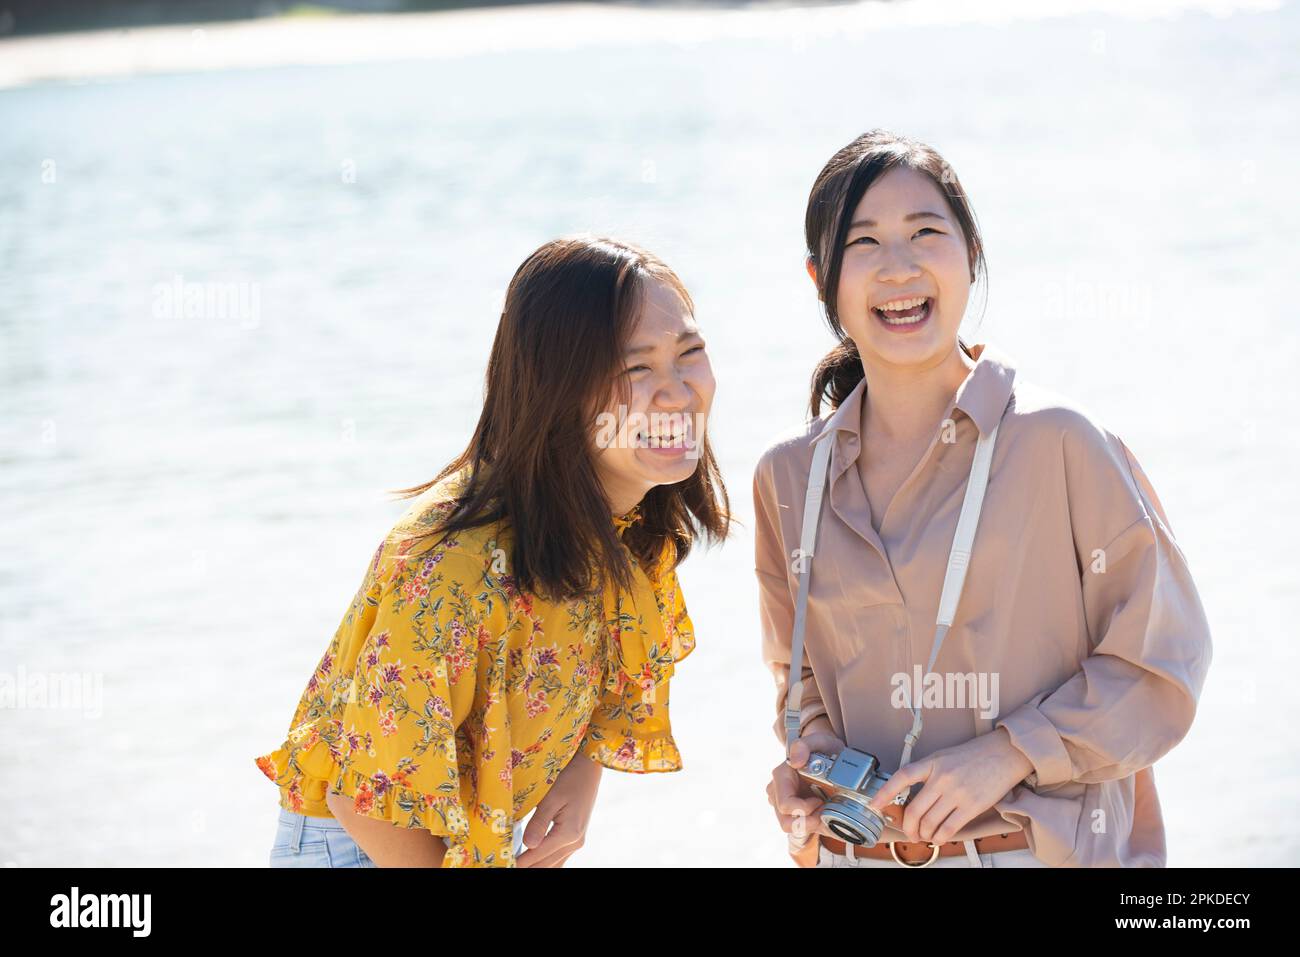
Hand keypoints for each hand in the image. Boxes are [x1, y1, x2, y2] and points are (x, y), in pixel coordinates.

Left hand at [515, 753, 602, 866]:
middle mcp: (575, 842)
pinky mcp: (576, 838)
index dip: (518, 862)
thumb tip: (528, 845)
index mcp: (568, 833)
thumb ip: (538, 823)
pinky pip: (558, 858)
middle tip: (505, 865)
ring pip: (552, 865)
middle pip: (545, 865)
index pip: (537, 855)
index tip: (502, 863)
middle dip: (526, 867)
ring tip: (516, 864)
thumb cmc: (569, 778)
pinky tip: (532, 862)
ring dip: (535, 866)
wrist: (589, 768)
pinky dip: (544, 862)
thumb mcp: (550, 797)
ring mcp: (577, 841)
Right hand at [767, 729, 847, 849]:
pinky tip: (822, 812)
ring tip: (824, 811)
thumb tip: (795, 761)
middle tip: (825, 809)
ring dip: (811, 824)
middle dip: (809, 821)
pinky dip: (813, 824)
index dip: (805, 809)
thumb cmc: (822, 748)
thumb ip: (805, 745)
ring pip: (792, 828)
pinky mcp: (792, 812)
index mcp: (781, 776)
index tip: (821, 801)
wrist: (827, 753)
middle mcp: (777, 792)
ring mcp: (783, 803)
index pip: (786, 805)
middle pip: (787, 822)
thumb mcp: (820, 740)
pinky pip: (799, 828)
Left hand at [866, 727, 1033, 844]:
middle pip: (915, 809)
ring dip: (924, 834)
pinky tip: (939, 838)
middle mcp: (942, 777)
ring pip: (930, 822)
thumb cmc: (973, 755)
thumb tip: (909, 795)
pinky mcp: (972, 806)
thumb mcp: (943, 756)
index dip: (884, 792)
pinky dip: (940, 837)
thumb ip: (927, 772)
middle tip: (909, 832)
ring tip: (925, 836)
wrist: (1003, 753)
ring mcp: (957, 792)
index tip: (873, 805)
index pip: (902, 777)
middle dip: (908, 826)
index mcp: (932, 762)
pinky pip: (949, 828)